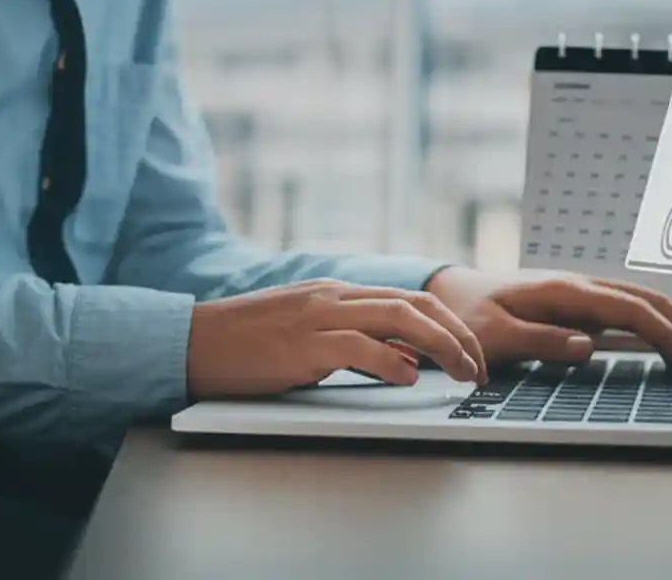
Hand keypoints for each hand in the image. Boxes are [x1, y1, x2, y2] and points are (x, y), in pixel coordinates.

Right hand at [187, 279, 487, 397]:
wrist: (192, 342)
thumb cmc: (248, 345)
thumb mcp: (311, 337)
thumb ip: (359, 343)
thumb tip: (407, 359)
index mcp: (339, 293)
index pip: (411, 299)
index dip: (450, 325)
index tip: (472, 353)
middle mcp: (335, 297)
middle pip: (416, 304)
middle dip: (458, 335)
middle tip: (480, 368)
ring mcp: (319, 316)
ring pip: (398, 318)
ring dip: (440, 346)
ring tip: (462, 373)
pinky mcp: (301, 344)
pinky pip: (356, 346)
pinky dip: (389, 361)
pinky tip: (409, 378)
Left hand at [425, 267, 671, 376]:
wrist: (447, 292)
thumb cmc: (467, 316)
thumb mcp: (495, 335)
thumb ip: (541, 341)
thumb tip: (590, 346)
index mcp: (565, 291)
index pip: (634, 312)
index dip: (671, 337)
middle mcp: (579, 284)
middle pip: (649, 302)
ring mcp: (580, 290)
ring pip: (642, 302)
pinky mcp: (576, 300)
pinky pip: (625, 309)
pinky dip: (654, 324)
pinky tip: (665, 343)